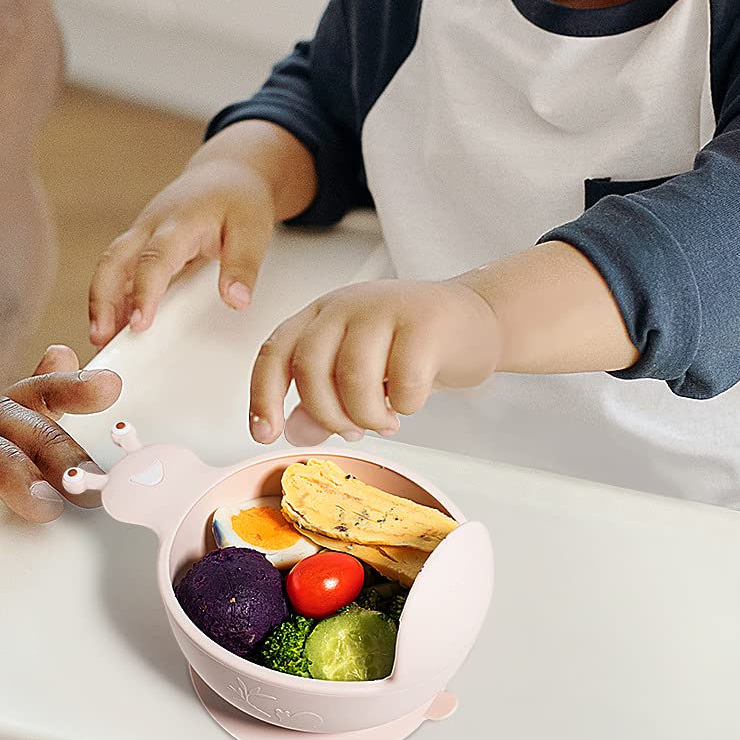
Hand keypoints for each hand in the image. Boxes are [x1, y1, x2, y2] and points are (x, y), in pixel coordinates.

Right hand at [89, 158, 274, 344]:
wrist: (225, 172)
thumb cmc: (238, 198)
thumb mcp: (253, 228)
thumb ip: (243, 264)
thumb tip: (236, 301)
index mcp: (179, 221)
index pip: (155, 258)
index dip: (144, 292)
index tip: (139, 324)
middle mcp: (151, 226)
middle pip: (114, 260)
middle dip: (102, 299)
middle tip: (101, 338)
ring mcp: (141, 234)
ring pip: (110, 266)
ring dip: (101, 302)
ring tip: (101, 340)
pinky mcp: (140, 245)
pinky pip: (118, 271)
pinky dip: (112, 298)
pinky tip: (115, 326)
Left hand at [249, 280, 499, 443]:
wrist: (476, 317)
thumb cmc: (412, 344)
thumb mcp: (359, 368)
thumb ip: (324, 396)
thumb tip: (293, 430)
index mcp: (322, 314)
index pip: (275, 352)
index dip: (263, 396)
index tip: (265, 434)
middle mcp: (346, 305)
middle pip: (310, 366)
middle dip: (327, 413)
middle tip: (352, 430)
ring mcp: (385, 308)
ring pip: (353, 376)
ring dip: (367, 416)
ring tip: (386, 421)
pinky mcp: (425, 323)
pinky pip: (403, 381)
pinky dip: (405, 406)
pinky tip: (411, 401)